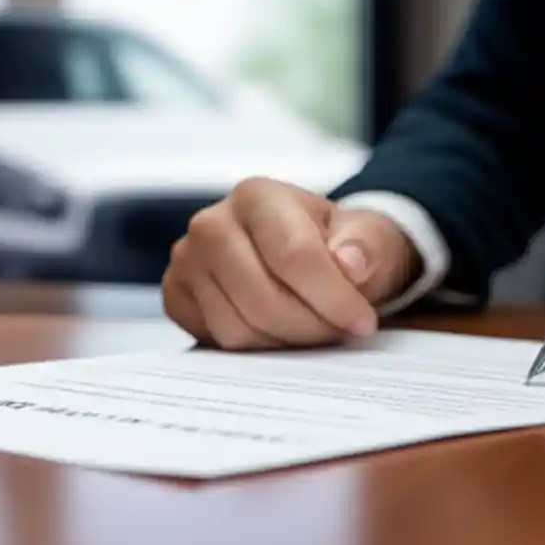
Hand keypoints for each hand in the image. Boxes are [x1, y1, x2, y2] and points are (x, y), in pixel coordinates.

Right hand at [163, 178, 419, 349]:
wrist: (305, 253)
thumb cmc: (338, 246)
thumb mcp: (369, 237)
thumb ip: (368, 245)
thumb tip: (350, 263)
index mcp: (257, 195)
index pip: (294, 256)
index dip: (334, 299)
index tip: (363, 323)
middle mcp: (211, 223)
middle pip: (263, 299)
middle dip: (312, 328)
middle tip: (340, 333)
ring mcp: (186, 260)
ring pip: (238, 329)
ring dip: (287, 343)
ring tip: (314, 329)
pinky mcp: (175, 295)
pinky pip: (216, 343)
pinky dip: (256, 349)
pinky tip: (280, 332)